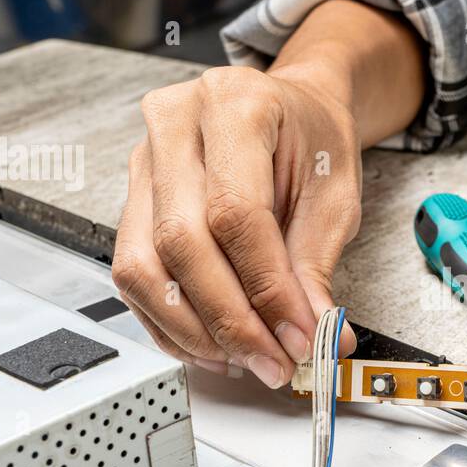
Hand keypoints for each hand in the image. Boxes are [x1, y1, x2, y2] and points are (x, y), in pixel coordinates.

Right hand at [113, 64, 361, 386]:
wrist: (292, 115)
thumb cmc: (312, 141)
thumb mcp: (335, 196)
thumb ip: (317, 266)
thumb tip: (315, 334)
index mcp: (235, 105)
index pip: (235, 213)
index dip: (266, 288)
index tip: (298, 337)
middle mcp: (175, 126)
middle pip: (180, 242)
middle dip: (229, 320)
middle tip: (272, 361)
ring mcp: (144, 162)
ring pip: (143, 266)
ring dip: (194, 330)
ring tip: (245, 358)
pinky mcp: (131, 200)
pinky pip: (134, 276)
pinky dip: (172, 323)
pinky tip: (214, 345)